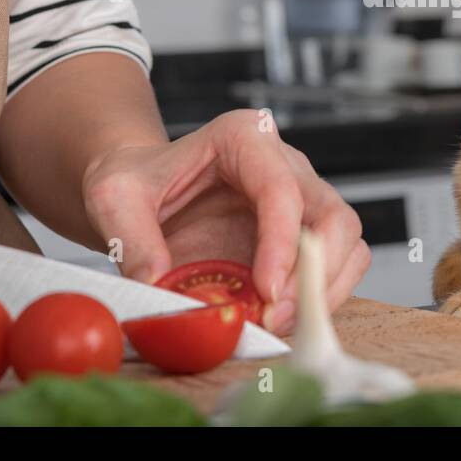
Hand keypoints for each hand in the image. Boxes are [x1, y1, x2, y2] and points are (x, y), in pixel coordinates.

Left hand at [80, 109, 368, 332]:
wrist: (142, 187)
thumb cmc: (134, 181)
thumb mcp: (113, 198)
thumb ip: (133, 239)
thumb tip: (157, 285)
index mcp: (244, 138)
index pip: (282, 189)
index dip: (283, 244)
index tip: (265, 291)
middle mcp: (285, 163)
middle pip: (334, 214)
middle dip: (316, 272)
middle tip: (277, 315)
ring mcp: (301, 198)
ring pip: (347, 241)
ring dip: (326, 289)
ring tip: (280, 321)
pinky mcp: (302, 233)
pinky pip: (336, 264)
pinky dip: (320, 296)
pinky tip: (282, 316)